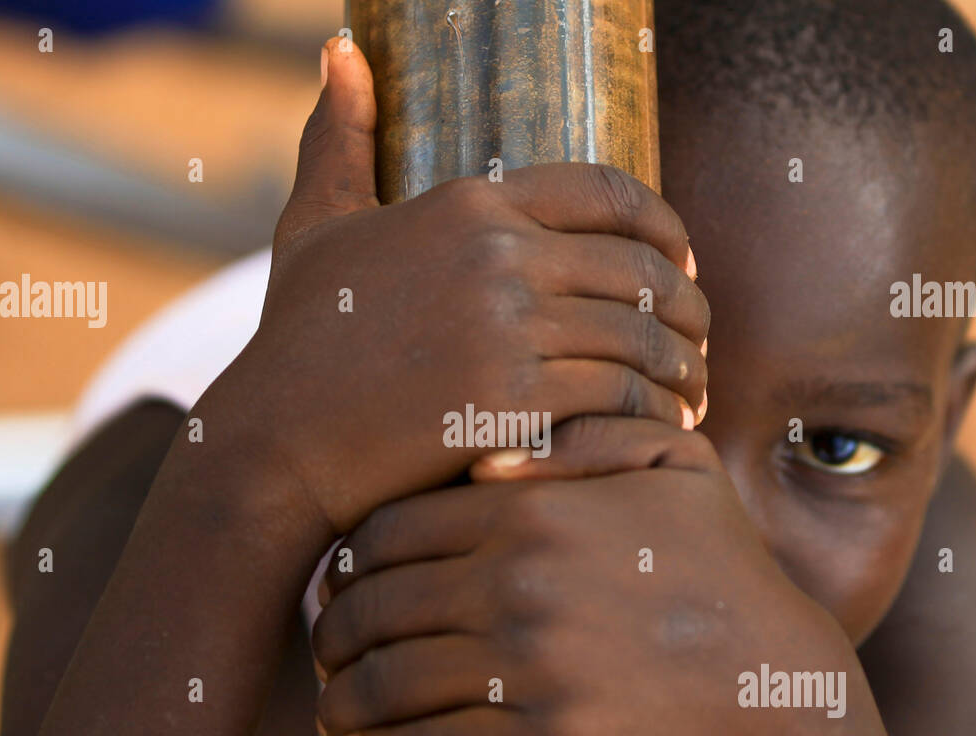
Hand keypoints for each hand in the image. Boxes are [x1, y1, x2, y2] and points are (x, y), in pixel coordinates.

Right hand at [201, 39, 709, 532]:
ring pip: (643, 337)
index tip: (681, 261)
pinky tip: (666, 425)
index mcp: (471, 204)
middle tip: (698, 338)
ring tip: (693, 391)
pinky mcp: (515, 399)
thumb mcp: (315, 225)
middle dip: (689, 307)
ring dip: (686, 367)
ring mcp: (510, 327)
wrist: (277, 444)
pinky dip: (658, 411)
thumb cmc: (296, 341)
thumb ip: (340, 138)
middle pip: (642, 268)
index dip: (665, 227)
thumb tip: (339, 50)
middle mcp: (501, 256)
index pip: (610, 194)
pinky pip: (623, 395)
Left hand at [311, 416, 868, 735]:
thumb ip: (585, 438)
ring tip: (333, 716)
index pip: (391, 531)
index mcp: (531, 511)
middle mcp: (518, 581)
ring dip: (341, 704)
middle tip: (325, 655)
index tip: (339, 587)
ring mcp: (531, 662)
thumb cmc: (725, 571)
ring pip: (390, 682)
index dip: (347, 563)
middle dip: (331, 635)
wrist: (783, 688)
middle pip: (376, 606)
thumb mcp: (677, 468)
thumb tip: (482, 460)